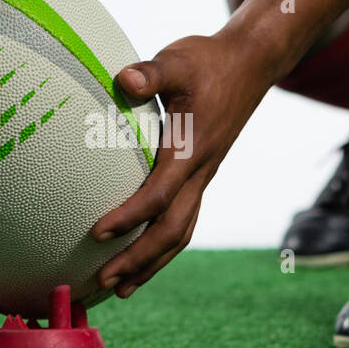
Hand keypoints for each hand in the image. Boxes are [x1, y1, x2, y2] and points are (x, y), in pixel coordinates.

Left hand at [92, 30, 275, 297]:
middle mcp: (200, 172)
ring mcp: (203, 178)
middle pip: (171, 230)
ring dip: (151, 263)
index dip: (129, 216)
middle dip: (139, 259)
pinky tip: (141, 257)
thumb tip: (123, 77)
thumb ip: (151, 73)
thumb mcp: (178, 59)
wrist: (251, 64)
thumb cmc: (208, 61)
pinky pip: (183, 221)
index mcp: (191, 149)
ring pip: (180, 233)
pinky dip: (161, 246)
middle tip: (103, 280)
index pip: (159, 194)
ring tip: (120, 288)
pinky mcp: (201, 176)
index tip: (97, 232)